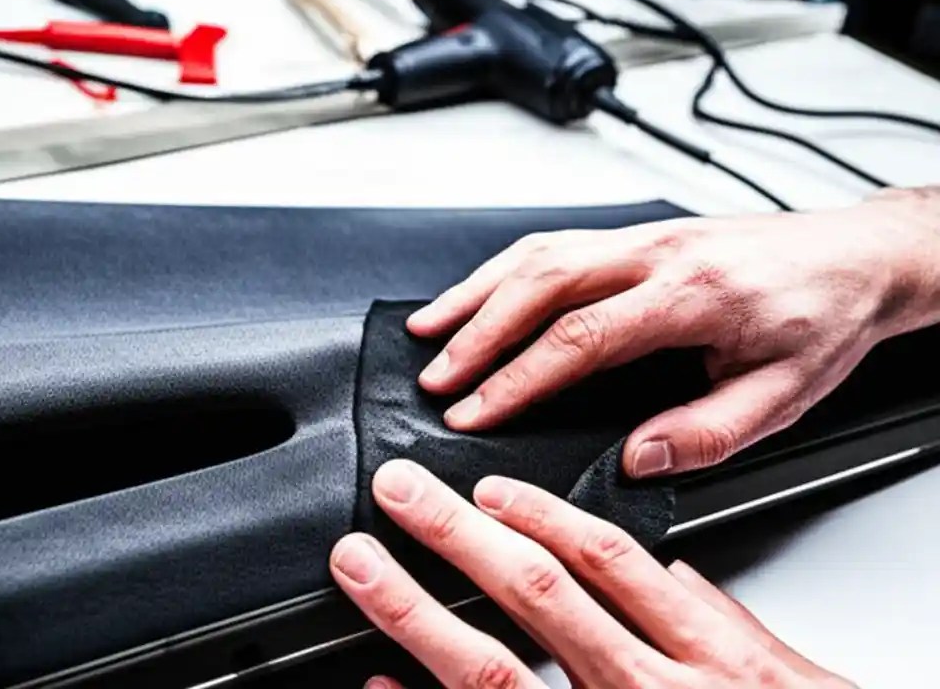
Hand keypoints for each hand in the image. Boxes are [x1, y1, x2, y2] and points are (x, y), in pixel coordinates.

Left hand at [330, 459, 855, 688]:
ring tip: (362, 566)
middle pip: (537, 595)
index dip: (540, 514)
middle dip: (456, 535)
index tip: (486, 488)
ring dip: (415, 610)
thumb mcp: (794, 682)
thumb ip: (727, 624)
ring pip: (493, 670)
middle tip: (398, 494)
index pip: (609, 563)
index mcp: (709, 659)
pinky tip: (380, 684)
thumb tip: (677, 576)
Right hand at [407, 187, 939, 476]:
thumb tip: (634, 457)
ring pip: (538, 253)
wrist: (858, 257)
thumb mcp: (783, 397)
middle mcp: (658, 254)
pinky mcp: (636, 233)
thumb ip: (704, 434)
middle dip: (477, 333)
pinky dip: (503, 271)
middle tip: (434, 378)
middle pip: (541, 282)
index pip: (580, 338)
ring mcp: (643, 236)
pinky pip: (554, 243)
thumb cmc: (823, 320)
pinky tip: (477, 296)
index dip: (517, 379)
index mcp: (693, 295)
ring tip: (430, 331)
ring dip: (476, 292)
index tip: (475, 412)